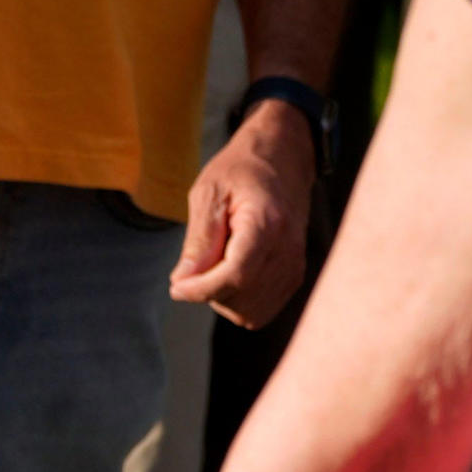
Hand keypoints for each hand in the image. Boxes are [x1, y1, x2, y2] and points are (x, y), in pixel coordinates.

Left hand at [173, 93, 318, 327]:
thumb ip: (199, 239)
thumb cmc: (241, 170)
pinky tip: (229, 271)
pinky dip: (238, 301)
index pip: (235, 276)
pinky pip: (261, 309)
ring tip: (216, 261)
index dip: (201, 289)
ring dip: (223, 299)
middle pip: (241, 298)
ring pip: (251, 313)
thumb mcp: (209, 192)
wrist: (283, 159)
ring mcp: (295, 267)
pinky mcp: (294, 276)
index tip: (176, 287)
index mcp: (267, 225)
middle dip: (208, 290)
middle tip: (195, 261)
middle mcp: (288, 252)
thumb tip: (182, 282)